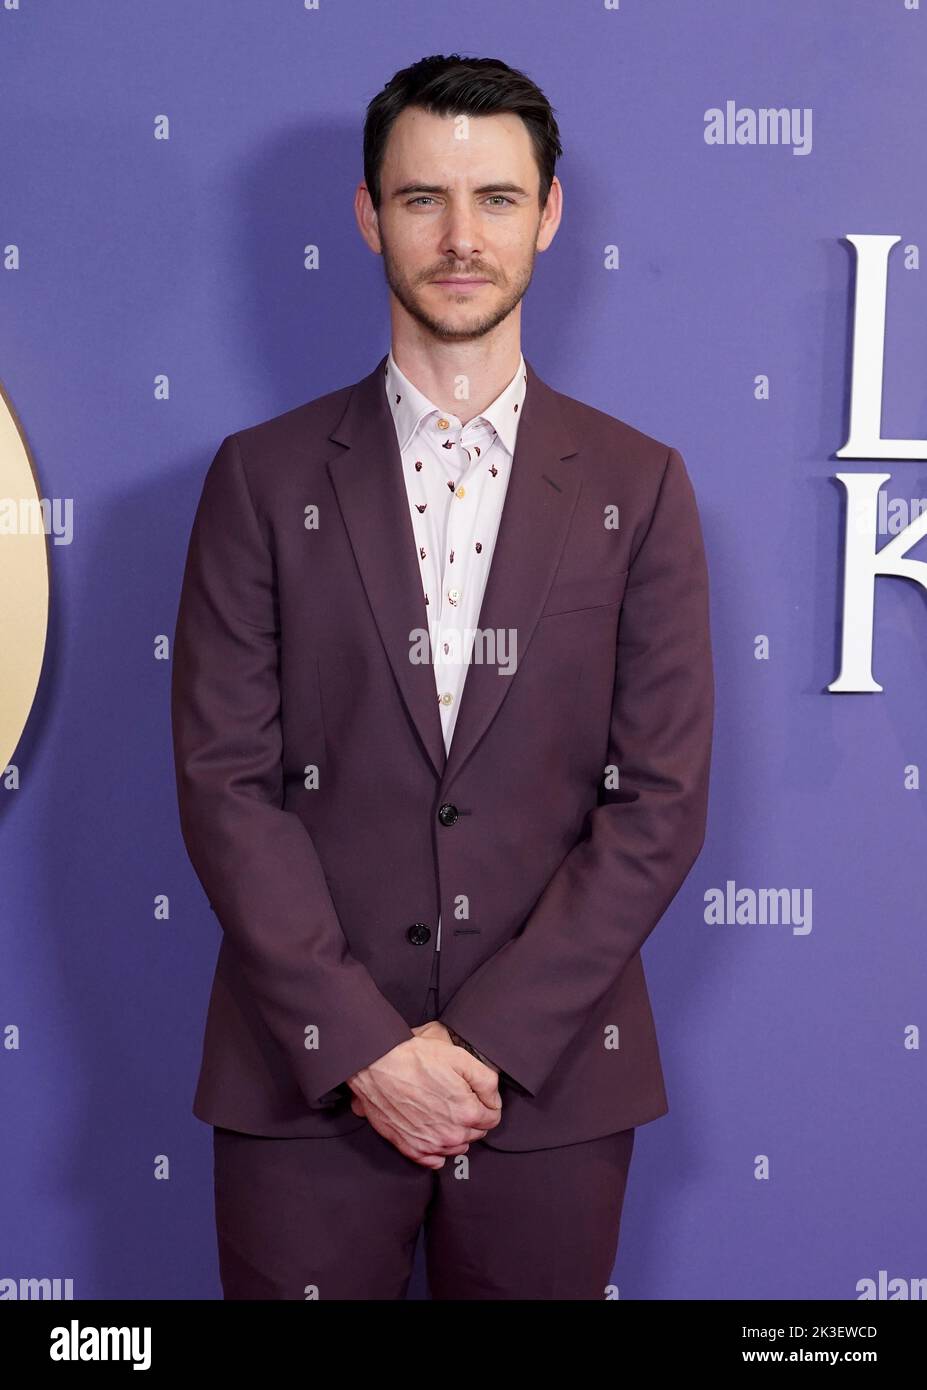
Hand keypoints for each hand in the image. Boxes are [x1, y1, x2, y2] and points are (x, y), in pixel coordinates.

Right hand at [347, 1032, 501, 1169]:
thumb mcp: (460, 1057)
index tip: (475, 1093)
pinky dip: (437, 1149)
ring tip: (442, 1110)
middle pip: (475, 1133)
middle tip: (456, 1097)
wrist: (376, 1065)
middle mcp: (450, 1135)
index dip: (487, 1103)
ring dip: (455, 1133)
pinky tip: (431, 1130)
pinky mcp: (410, 1149)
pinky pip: (434, 1160)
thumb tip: (494, 1099)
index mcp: (466, 1113)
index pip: (492, 1118)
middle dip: (471, 1117)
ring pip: (457, 1147)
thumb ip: (487, 1081)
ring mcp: (430, 1145)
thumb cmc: (415, 1058)